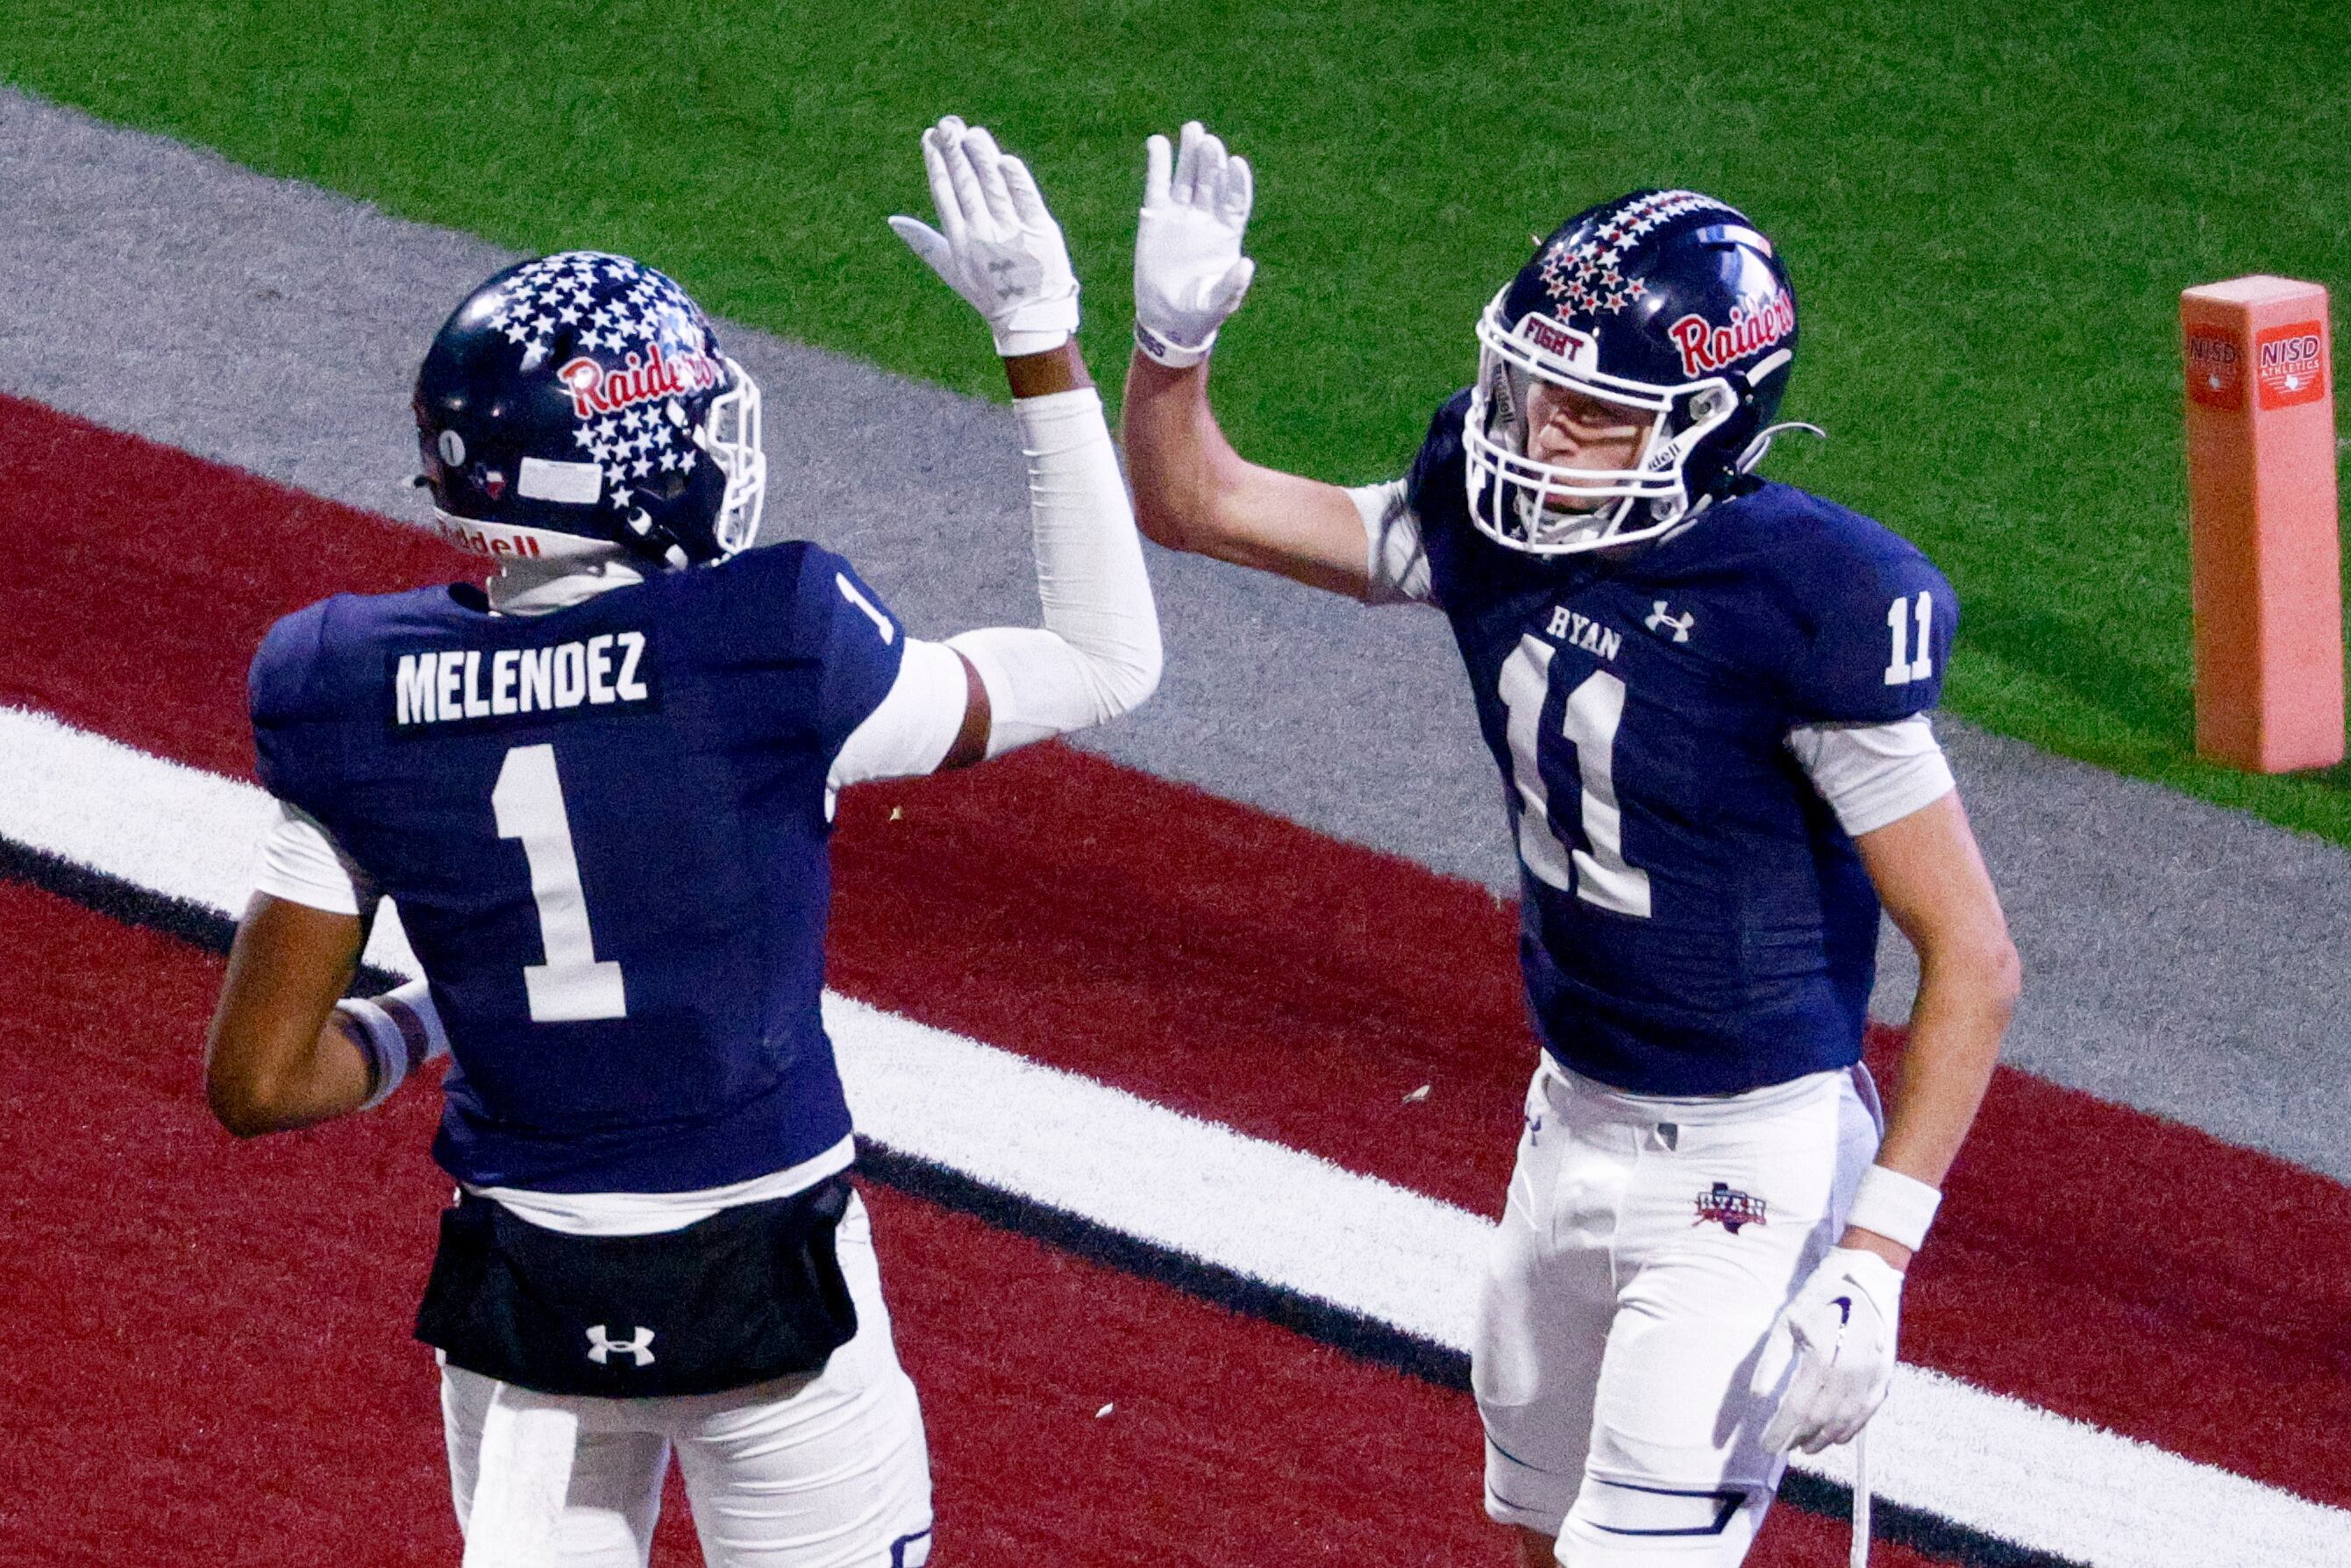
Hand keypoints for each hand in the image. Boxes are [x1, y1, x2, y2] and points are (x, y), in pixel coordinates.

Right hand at [890, 116, 1078, 356]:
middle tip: (947, 124)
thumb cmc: (988, 293)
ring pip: (993, 183)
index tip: (929, 137)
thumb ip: (923, 242)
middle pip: (966, 183)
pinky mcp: (1040, 230)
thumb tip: (892, 221)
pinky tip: (1002, 158)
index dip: (936, 163)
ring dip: (981, 154)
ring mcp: (1013, 231)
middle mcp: (984, 234)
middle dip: (955, 150)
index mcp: (960, 242)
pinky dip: (1013, 175)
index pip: (944, 193)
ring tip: (972, 133)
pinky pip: (1025, 195)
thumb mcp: (951, 271)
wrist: (1030, 318)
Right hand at [1133, 121, 1254, 367]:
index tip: (1236, 164)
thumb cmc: (1200, 314)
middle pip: (1212, 182)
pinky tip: (1158, 143)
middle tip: (1209, 141)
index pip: (1235, 201)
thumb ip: (1233, 285)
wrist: (1168, 320)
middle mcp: (1207, 218)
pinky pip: (1158, 185)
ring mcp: (1182, 215)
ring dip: (1190, 154)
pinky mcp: (1156, 217)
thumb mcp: (1218, 303)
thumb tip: (1247, 264)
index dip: (1237, 183)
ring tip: (1192, 129)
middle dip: (1212, 161)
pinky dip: (1158, 163)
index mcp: (1228, 234)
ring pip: (1188, 177)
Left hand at [1754, 1246, 1903, 1453]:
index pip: (1797, 1408)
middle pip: (1820, 1421)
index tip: (1766, 1446)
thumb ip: (1772, 1361)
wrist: (1865, 1280)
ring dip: (1823, 1440)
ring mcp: (1871, 1379)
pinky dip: (1850, 1431)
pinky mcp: (1884, 1378)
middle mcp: (1850, 1374)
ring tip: (1805, 1447)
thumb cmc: (1818, 1298)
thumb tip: (1758, 1396)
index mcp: (1822, 1359)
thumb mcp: (1786, 1323)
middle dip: (1798, 1438)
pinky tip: (1835, 1438)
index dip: (1780, 1431)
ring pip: (1845, 1423)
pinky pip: (1866, 1415)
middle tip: (1782, 1446)